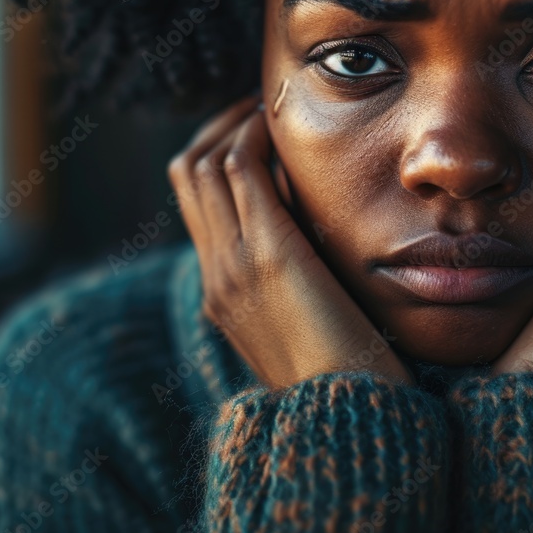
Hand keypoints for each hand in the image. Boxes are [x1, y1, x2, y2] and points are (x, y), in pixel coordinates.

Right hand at [167, 95, 412, 388]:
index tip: (252, 133)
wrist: (347, 423)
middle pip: (185, 174)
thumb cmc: (344, 379)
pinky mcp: (267, 256)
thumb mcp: (304, 329)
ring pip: (202, 164)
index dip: (215, 155)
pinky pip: (241, 172)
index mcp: (220, 291)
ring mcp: (233, 265)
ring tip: (271, 109)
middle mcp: (215, 273)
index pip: (194, 202)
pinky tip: (283, 128)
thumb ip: (293, 286)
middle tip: (257, 109)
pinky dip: (255, 139)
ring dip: (236, 125)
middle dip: (217, 128)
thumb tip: (315, 240)